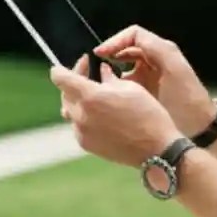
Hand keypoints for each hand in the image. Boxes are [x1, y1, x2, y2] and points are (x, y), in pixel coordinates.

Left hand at [51, 60, 182, 167]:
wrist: (156, 149)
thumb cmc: (148, 114)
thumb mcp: (131, 88)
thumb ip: (109, 78)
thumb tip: (102, 71)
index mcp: (91, 96)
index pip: (61, 79)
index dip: (60, 70)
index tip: (63, 67)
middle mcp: (81, 115)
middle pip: (65, 94)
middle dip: (72, 83)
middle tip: (88, 77)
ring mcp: (82, 132)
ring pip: (70, 110)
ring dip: (78, 101)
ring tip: (95, 96)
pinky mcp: (86, 144)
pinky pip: (78, 125)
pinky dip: (84, 116)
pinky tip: (100, 114)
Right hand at [92, 25, 216, 137]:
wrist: (201, 128)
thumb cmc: (187, 99)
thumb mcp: (172, 67)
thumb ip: (151, 49)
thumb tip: (121, 47)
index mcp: (162, 51)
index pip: (133, 35)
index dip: (115, 41)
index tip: (100, 54)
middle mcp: (156, 58)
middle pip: (126, 48)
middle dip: (111, 55)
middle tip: (96, 68)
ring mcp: (151, 74)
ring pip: (125, 65)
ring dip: (113, 71)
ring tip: (103, 83)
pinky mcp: (148, 89)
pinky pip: (128, 80)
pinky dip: (119, 84)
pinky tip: (113, 94)